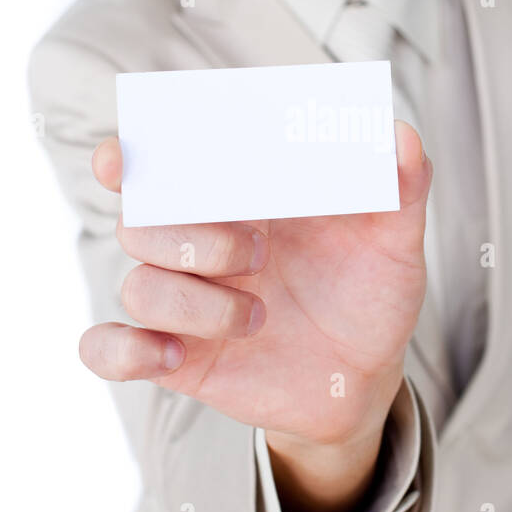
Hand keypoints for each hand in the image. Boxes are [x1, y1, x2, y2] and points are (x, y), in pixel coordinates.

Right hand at [79, 121, 431, 456]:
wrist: (367, 375)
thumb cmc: (370, 290)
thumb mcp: (394, 238)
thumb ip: (401, 185)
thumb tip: (402, 135)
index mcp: (240, 200)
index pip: (164, 164)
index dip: (129, 156)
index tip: (118, 159)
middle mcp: (200, 244)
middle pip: (139, 220)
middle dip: (191, 235)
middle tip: (259, 254)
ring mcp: (186, 301)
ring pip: (138, 284)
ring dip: (195, 302)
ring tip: (259, 318)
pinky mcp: (177, 355)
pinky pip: (109, 349)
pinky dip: (125, 349)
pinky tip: (173, 355)